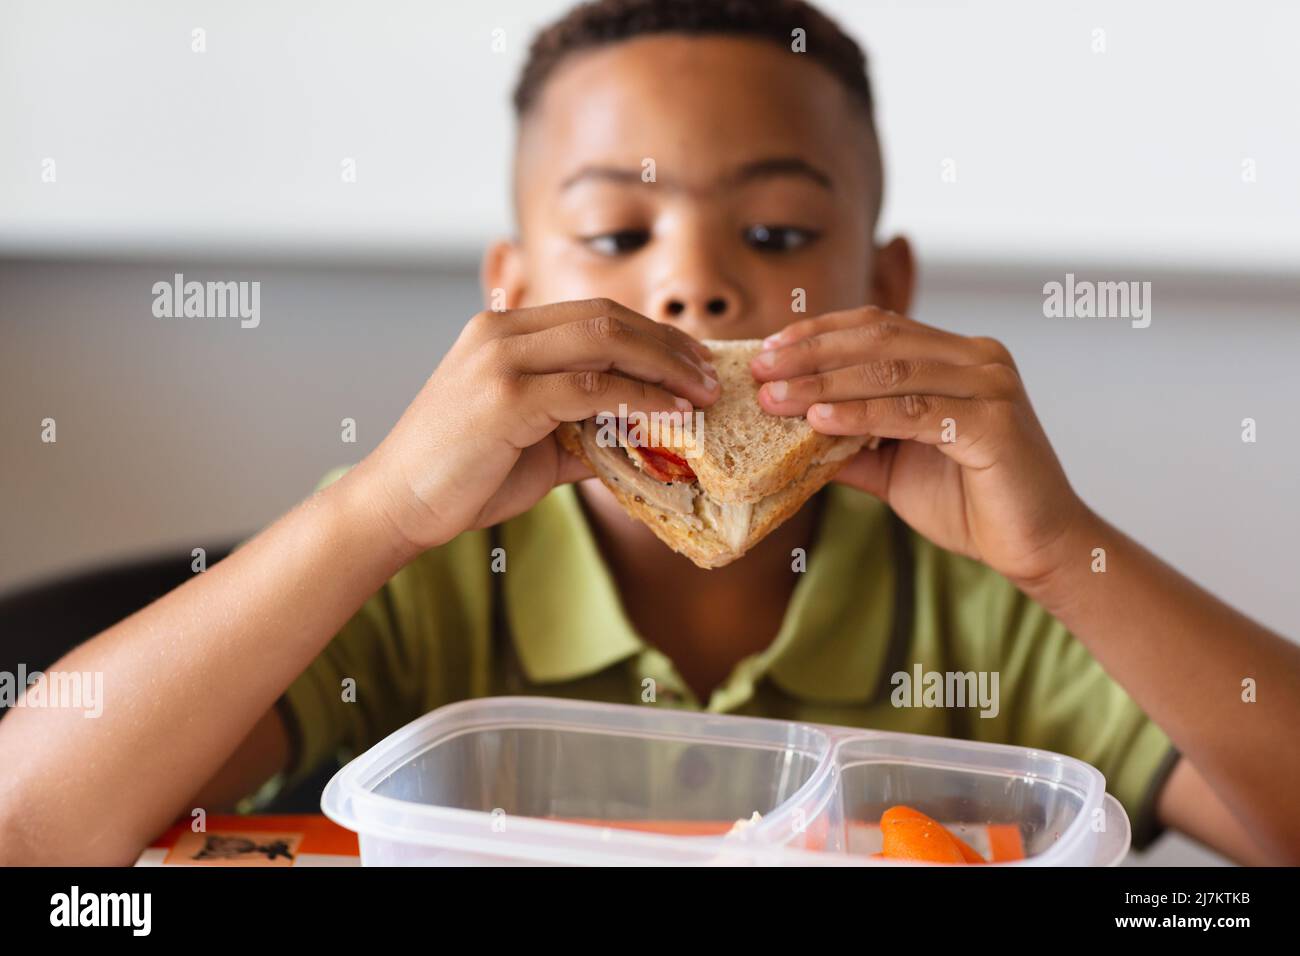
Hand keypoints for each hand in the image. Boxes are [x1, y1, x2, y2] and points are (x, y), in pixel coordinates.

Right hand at [360, 298, 718, 555]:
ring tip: (703, 395)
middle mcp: (501, 331)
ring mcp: (501, 359)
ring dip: (665, 368)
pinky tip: (671, 415)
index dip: (653, 333)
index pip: (596, 314)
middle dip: (670, 345)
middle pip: (608, 317)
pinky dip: (640, 398)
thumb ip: (585, 427)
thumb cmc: (462, 476)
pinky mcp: (505, 397)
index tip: (694, 360)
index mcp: (504, 330)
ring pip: (606, 342)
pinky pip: (592, 388)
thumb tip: (647, 434)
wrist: (398, 505)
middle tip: (711, 376)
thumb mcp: (534, 441)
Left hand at [750, 306, 1089, 588]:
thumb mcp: (893, 464)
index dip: (819, 334)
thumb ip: (849, 441)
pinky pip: (912, 411)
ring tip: (774, 398)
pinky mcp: (994, 422)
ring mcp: (991, 385)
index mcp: (958, 355)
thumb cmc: (970, 503)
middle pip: (879, 340)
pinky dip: (859, 414)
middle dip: (810, 354)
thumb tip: (785, 429)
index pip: (878, 327)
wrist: (1035, 547)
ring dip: (823, 383)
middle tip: (760, 370)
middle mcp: (979, 357)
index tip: (768, 350)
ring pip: (891, 371)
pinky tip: (818, 420)